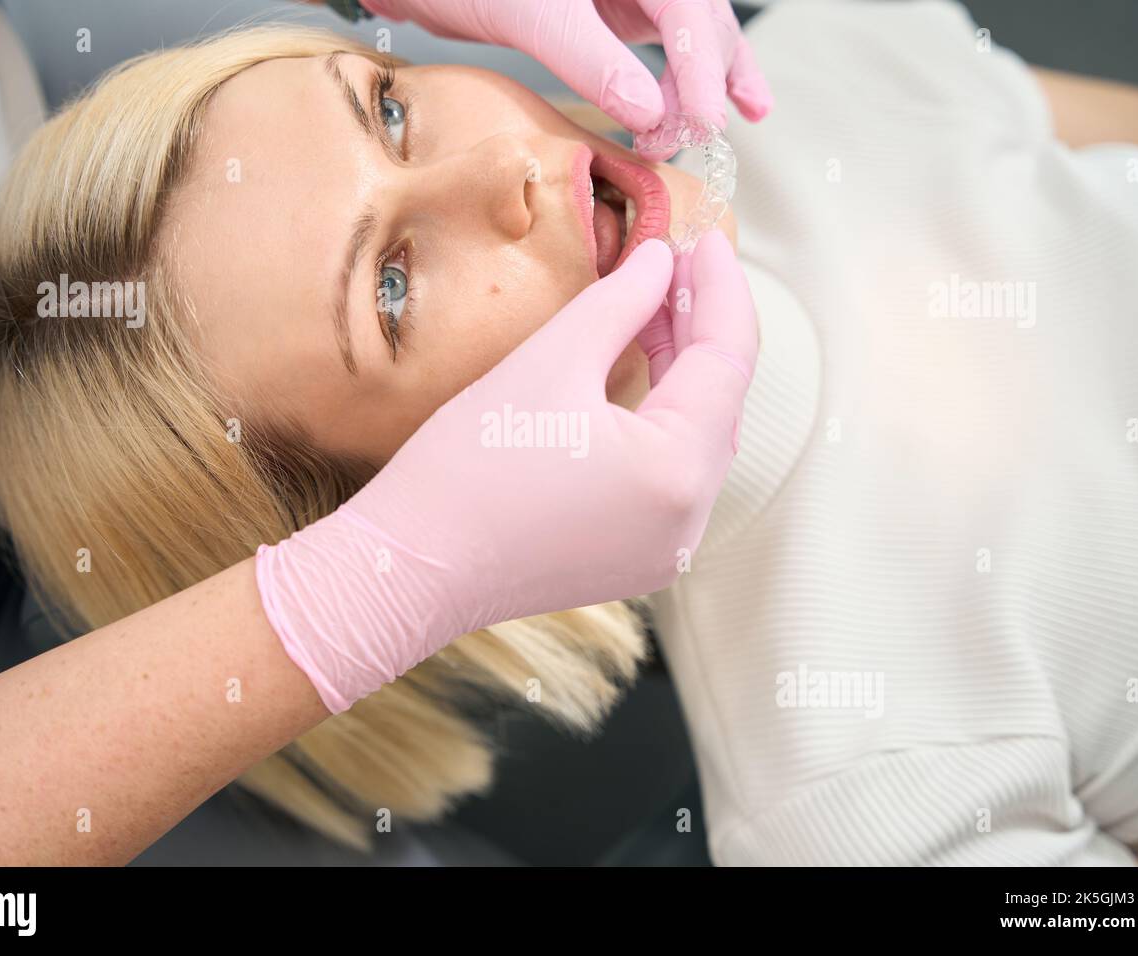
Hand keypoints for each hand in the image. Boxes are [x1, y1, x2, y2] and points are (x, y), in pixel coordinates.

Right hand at [256, 232, 758, 712]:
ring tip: (654, 307)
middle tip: (672, 263)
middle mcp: (687, 521)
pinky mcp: (633, 558)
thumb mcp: (552, 361)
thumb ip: (621, 303)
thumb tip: (659, 261)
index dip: (719, 289)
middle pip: (719, 403)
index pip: (728, 361)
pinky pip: (668, 476)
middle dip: (700, 327)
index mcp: (678, 472)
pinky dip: (660, 420)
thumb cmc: (469, 467)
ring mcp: (664, 548)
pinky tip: (638, 374)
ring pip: (695, 440)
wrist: (409, 568)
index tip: (702, 236)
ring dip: (681, 372)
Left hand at [358, 0, 771, 137]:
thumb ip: (590, 59)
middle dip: (699, 84)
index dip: (703, 67)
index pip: (690, 8)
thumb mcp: (530, 15)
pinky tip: (738, 105)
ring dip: (703, 87)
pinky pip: (675, 46)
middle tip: (676, 139)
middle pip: (702, 24)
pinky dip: (696, 78)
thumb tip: (648, 111)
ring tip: (706, 130)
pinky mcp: (620, 16)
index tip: (704, 121)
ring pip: (695, 37)